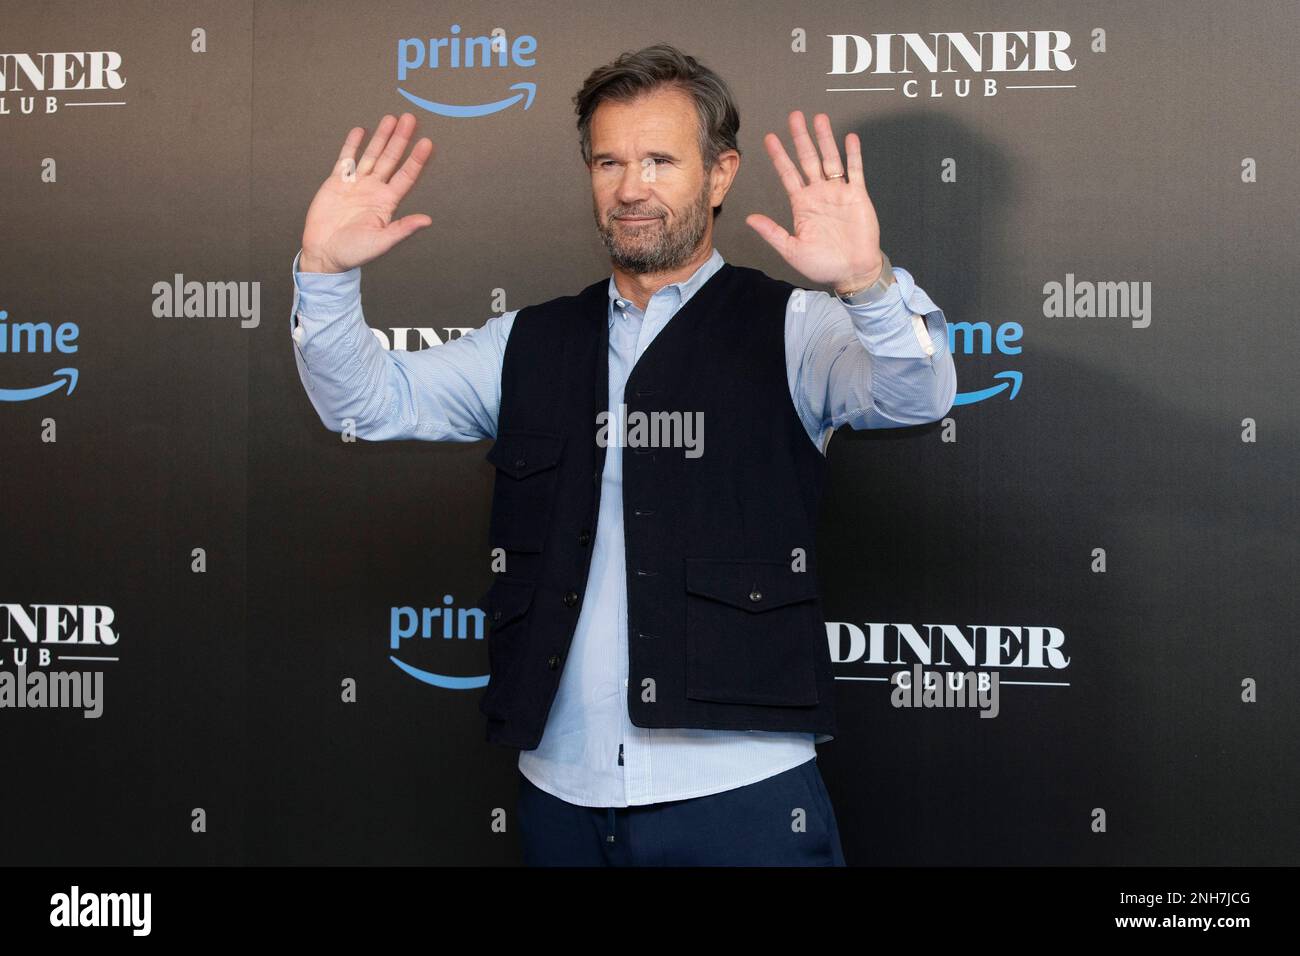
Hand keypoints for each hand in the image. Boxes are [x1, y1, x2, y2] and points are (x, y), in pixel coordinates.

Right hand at [299, 112, 434, 273]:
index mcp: (387, 203)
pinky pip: (346, 159)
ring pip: (371, 155)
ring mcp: (356, 184)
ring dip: (381, 137)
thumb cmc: (354, 252)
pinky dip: (352, 145)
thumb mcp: (381, 242)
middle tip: (410, 119)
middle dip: (400, 139)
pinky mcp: (337, 182)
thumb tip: (427, 220)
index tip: (426, 143)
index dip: (416, 160)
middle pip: (391, 159)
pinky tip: (360, 131)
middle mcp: (374, 190)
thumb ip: (403, 229)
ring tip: (391, 119)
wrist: (324, 253)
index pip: (406, 176)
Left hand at [745, 111, 883, 292]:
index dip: (779, 156)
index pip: (788, 174)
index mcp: (802, 205)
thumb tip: (750, 219)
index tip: (770, 139)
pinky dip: (852, 154)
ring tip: (819, 119)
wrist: (853, 272)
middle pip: (807, 159)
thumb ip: (772, 232)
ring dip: (824, 139)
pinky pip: (854, 170)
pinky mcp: (857, 196)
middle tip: (794, 117)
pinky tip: (849, 138)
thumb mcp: (792, 251)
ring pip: (830, 159)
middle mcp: (819, 194)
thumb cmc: (823, 265)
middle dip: (800, 138)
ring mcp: (838, 193)